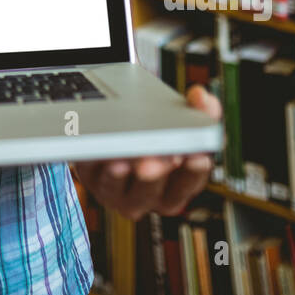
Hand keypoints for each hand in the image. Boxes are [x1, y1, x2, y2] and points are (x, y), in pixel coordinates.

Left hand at [72, 85, 222, 221]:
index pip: (190, 182)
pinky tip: (103, 155)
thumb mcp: (179, 118)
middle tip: (159, 159)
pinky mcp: (93, 180)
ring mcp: (119, 193)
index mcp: (176, 186)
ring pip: (120, 190)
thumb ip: (198, 108)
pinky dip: (98, 167)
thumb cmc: (152, 130)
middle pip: (153, 192)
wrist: (115, 128)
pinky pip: (94, 177)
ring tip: (124, 160)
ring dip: (122, 176)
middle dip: (156, 174)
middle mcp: (148, 196)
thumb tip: (201, 97)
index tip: (196, 156)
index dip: (193, 170)